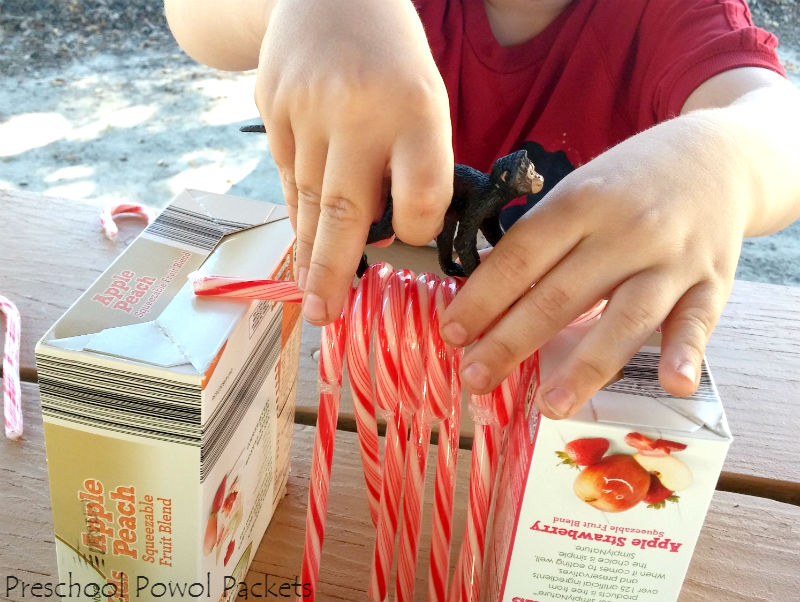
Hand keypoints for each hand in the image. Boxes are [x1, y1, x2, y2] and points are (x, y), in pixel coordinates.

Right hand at [256, 0, 452, 324]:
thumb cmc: (391, 58)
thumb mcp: (426, 99)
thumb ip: (414, 162)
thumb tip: (387, 232)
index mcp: (416, 107)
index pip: (421, 191)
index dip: (417, 227)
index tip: (408, 238)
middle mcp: (358, 110)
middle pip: (346, 208)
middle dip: (334, 271)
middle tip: (325, 316)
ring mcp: (306, 108)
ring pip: (307, 198)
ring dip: (309, 251)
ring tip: (310, 293)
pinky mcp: (271, 106)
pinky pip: (286, 173)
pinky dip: (297, 208)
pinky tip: (302, 235)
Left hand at [440, 114, 748, 418]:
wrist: (716, 156)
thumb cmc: (628, 182)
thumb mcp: (579, 190)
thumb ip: (540, 238)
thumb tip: (485, 294)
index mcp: (581, 201)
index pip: (521, 256)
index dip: (483, 298)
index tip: (452, 333)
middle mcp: (625, 231)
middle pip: (560, 294)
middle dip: (512, 341)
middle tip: (475, 378)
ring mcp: (672, 259)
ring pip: (624, 318)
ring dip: (585, 366)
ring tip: (550, 407)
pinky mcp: (712, 282)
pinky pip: (698, 321)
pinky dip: (686, 353)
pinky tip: (674, 385)